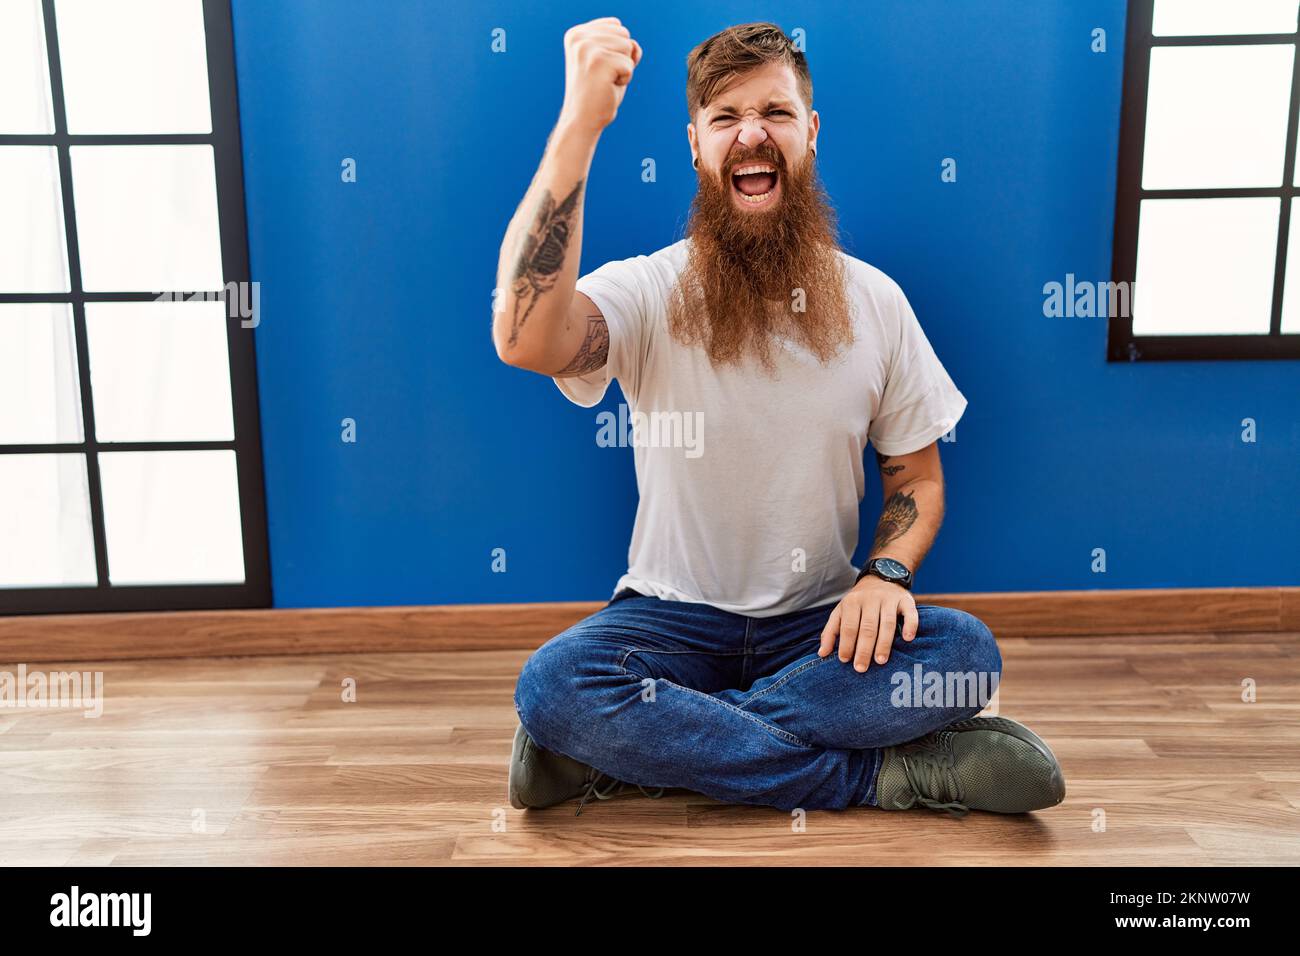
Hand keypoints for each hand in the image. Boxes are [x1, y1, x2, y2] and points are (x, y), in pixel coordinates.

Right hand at [557, 17, 641, 136]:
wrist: (582, 120)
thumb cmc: (597, 93)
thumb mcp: (611, 62)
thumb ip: (624, 47)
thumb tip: (634, 46)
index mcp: (576, 34)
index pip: (616, 26)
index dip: (617, 50)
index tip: (599, 67)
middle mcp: (579, 37)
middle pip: (624, 34)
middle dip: (621, 58)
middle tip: (602, 76)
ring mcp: (587, 48)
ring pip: (628, 47)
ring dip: (623, 69)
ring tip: (604, 81)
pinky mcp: (599, 62)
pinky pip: (630, 65)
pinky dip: (625, 80)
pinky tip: (607, 88)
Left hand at [818, 574, 918, 671]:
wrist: (881, 577)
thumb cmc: (858, 603)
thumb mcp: (840, 612)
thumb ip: (830, 632)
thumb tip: (821, 654)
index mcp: (852, 602)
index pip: (848, 626)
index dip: (846, 644)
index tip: (844, 660)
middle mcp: (870, 600)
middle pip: (867, 627)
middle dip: (863, 649)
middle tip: (861, 668)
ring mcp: (889, 599)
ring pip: (887, 623)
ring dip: (884, 643)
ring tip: (880, 661)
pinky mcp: (906, 600)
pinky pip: (910, 613)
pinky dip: (910, 625)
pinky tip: (908, 639)